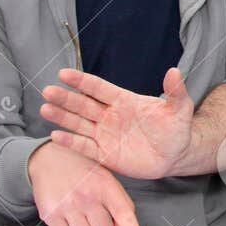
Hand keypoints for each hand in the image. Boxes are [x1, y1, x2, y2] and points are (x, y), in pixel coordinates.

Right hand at [26, 141, 141, 225]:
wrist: (48, 158)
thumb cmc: (81, 170)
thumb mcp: (105, 179)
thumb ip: (119, 203)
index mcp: (105, 185)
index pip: (124, 214)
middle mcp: (87, 195)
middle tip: (94, 217)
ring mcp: (68, 205)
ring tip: (80, 217)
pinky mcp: (50, 213)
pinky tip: (66, 217)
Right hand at [41, 66, 193, 179]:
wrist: (175, 155)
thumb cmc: (175, 129)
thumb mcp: (179, 109)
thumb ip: (175, 92)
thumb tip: (174, 71)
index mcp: (123, 101)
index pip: (99, 88)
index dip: (82, 81)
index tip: (63, 73)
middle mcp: (110, 116)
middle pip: (83, 105)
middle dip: (66, 98)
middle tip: (48, 91)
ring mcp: (105, 134)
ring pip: (79, 124)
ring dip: (62, 117)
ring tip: (45, 109)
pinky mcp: (105, 154)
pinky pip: (85, 147)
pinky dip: (71, 142)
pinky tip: (56, 135)